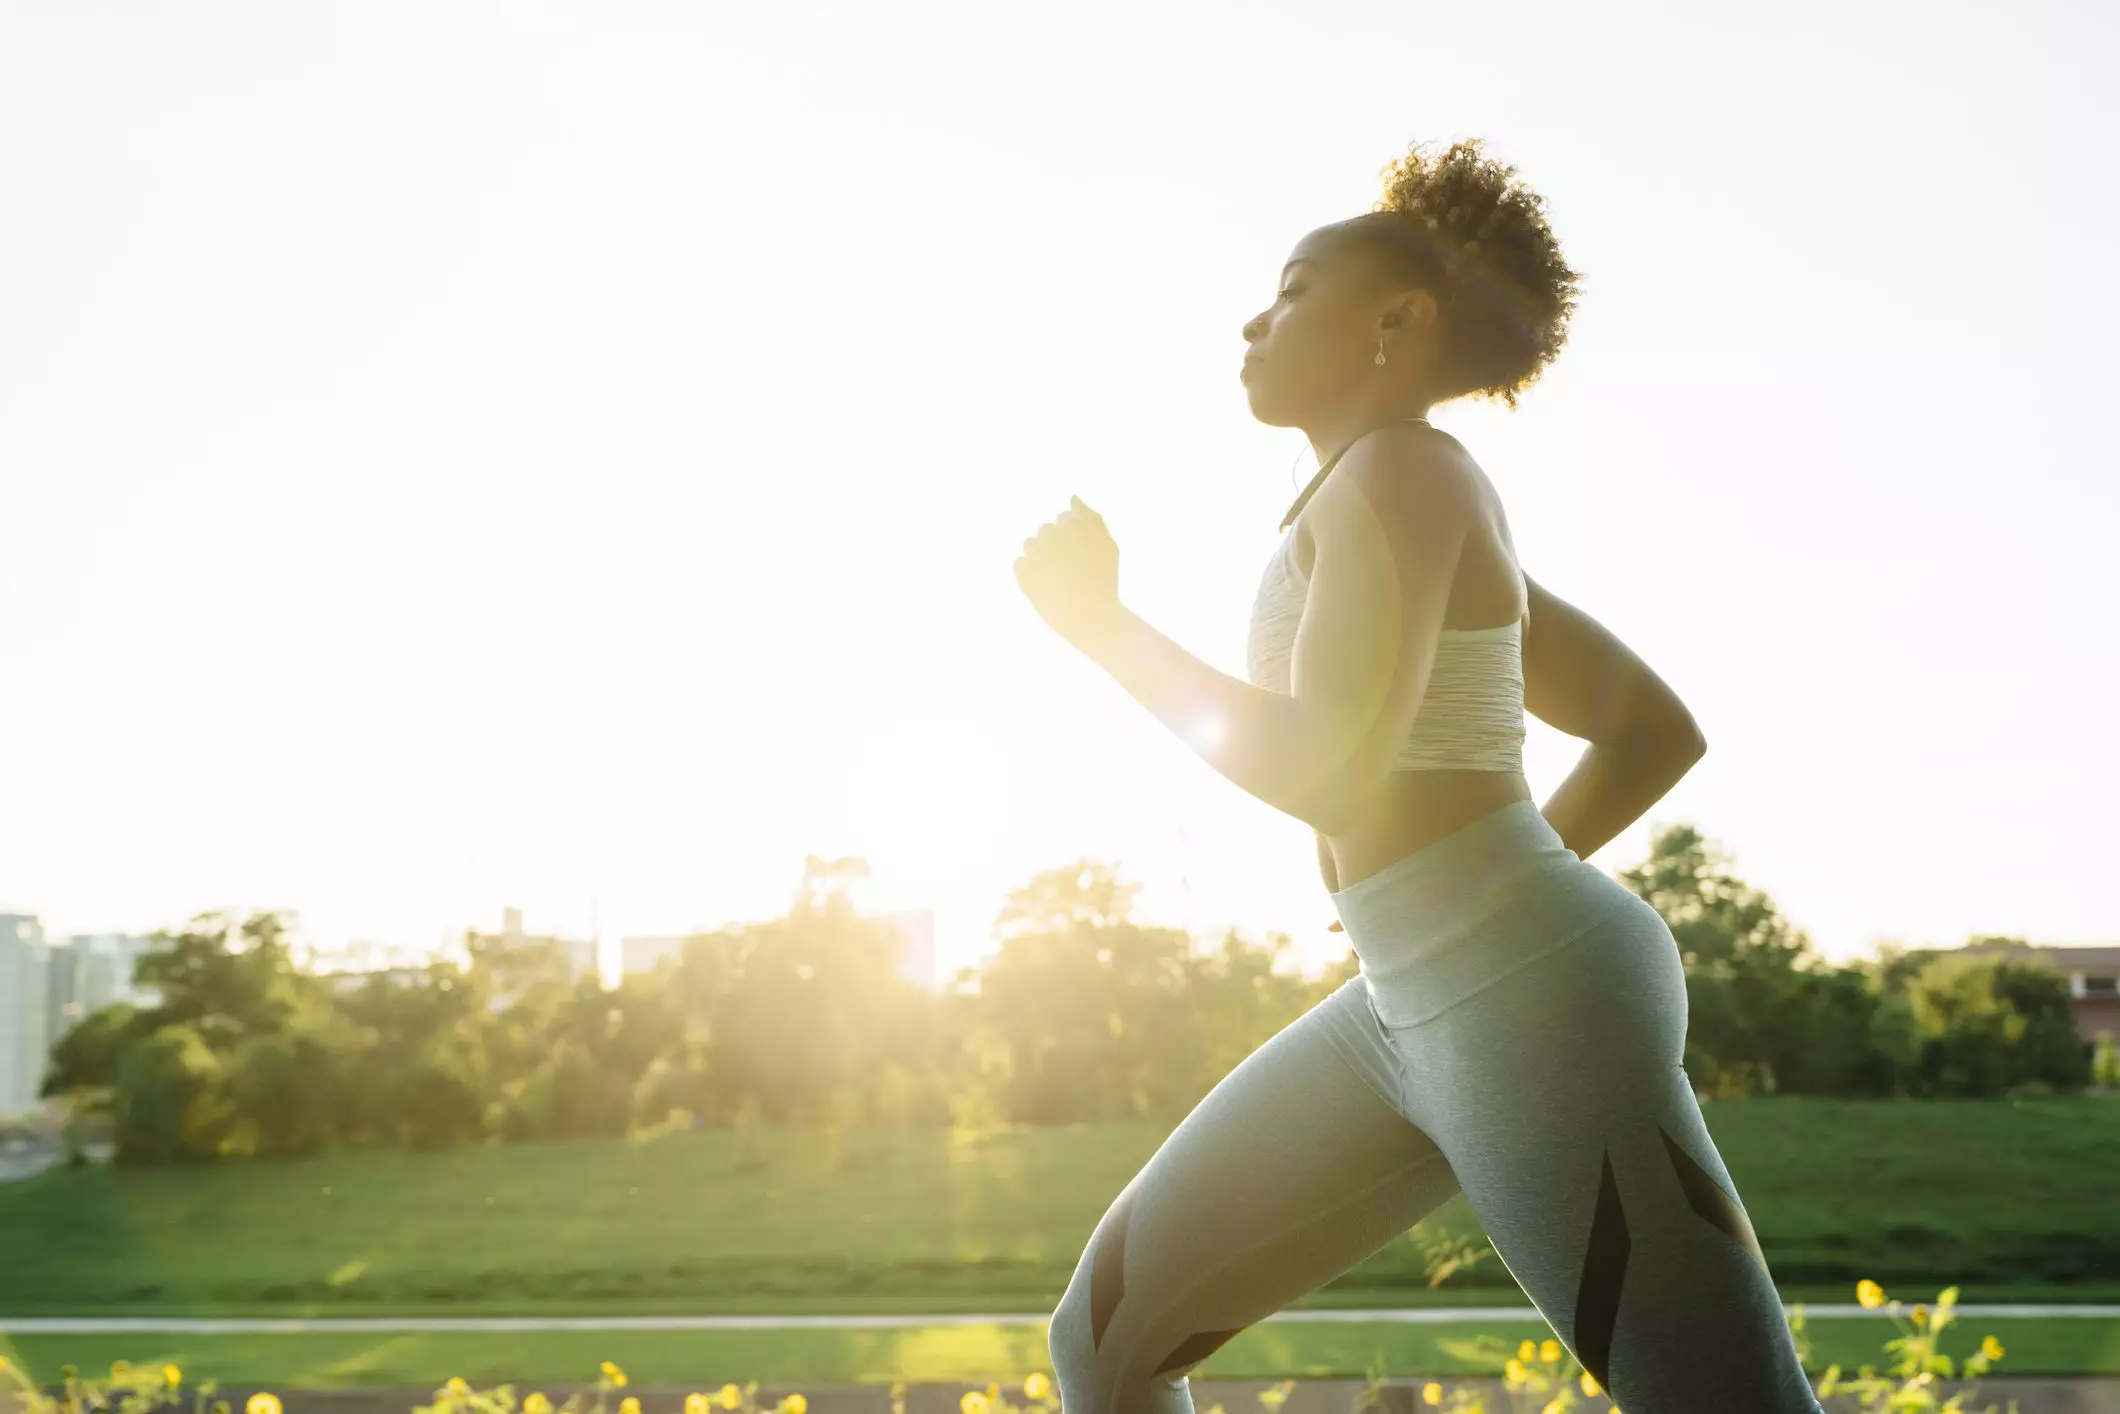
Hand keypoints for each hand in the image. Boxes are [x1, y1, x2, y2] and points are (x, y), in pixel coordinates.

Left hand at [1014, 495, 1123, 654]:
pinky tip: (1045, 585)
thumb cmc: (1104, 581)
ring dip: (1040, 556)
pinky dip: (1029, 573)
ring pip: (1031, 544)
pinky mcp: (1022, 570)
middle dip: (1055, 544)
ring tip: (1056, 578)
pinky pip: (1021, 564)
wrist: (1089, 615)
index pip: (1066, 518)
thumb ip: (1091, 518)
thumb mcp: (1108, 546)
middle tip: (1070, 569)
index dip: (1073, 537)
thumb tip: (1073, 498)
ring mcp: (1035, 550)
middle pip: (1047, 530)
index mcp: (1076, 522)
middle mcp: (1053, 531)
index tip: (1080, 555)